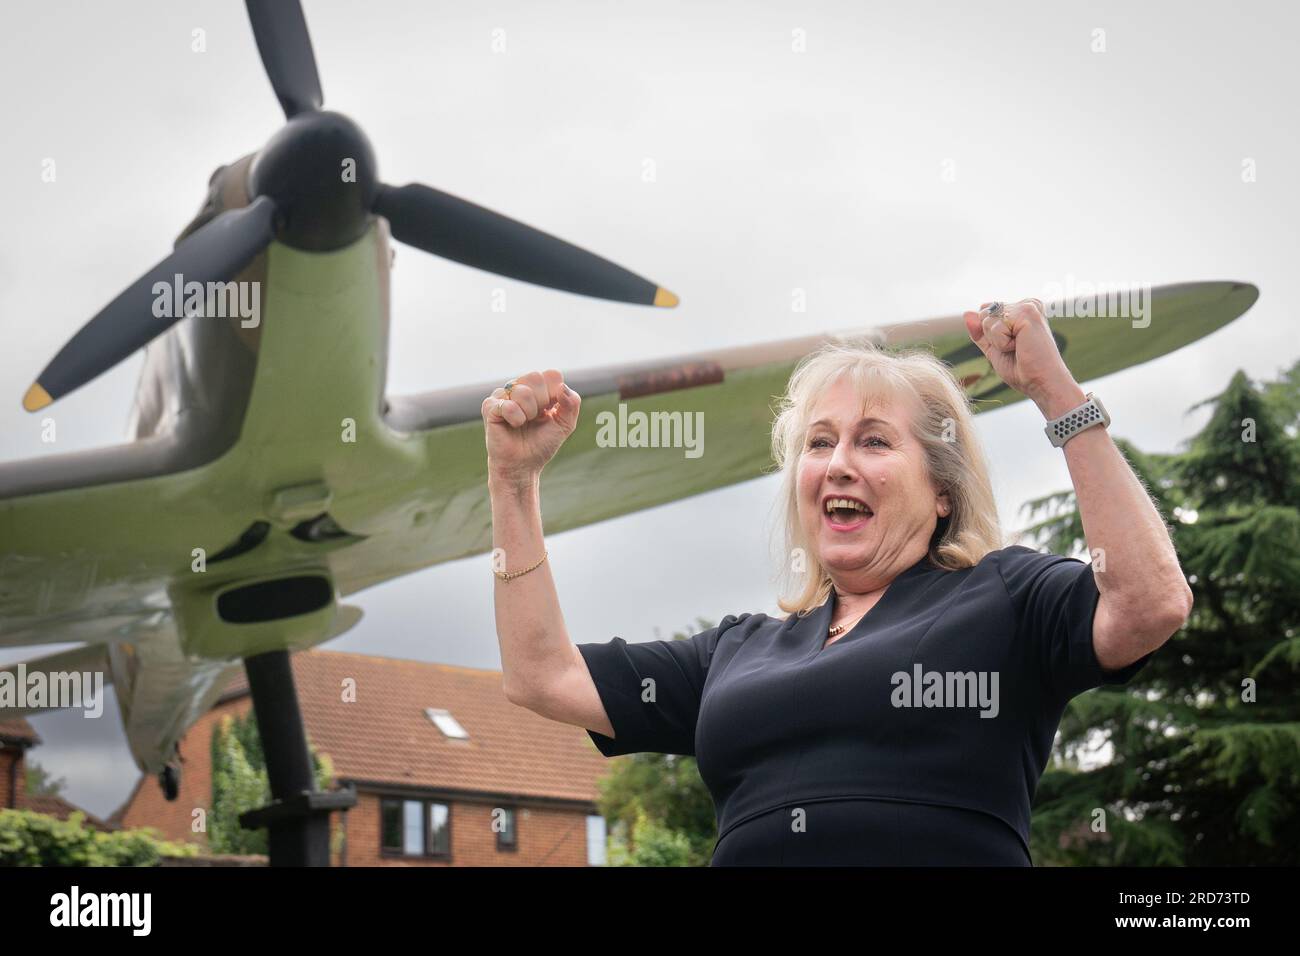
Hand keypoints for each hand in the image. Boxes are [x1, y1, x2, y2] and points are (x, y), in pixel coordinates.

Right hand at [482, 369, 581, 484]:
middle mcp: (519, 386)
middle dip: (542, 402)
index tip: (550, 412)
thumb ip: (572, 403)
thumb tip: (562, 386)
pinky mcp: (490, 407)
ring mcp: (503, 395)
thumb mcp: (565, 424)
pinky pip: (508, 405)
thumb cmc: (542, 444)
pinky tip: (513, 426)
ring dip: (529, 413)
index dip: (555, 395)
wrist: (524, 465)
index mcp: (538, 387)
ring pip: (523, 392)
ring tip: (523, 424)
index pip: (552, 374)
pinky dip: (516, 419)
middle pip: (536, 377)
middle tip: (535, 418)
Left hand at [963, 298, 1082, 414]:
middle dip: (991, 337)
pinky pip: (995, 327)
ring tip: (1019, 347)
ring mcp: (1028, 306)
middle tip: (1015, 348)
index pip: (985, 312)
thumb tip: (967, 313)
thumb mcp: (994, 349)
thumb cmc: (1022, 369)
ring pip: (987, 319)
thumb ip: (980, 332)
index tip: (1012, 346)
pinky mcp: (1027, 312)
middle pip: (983, 313)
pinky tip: (1021, 346)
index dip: (989, 335)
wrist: (1041, 382)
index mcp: (1021, 310)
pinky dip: (1001, 342)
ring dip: (997, 341)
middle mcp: (1026, 304)